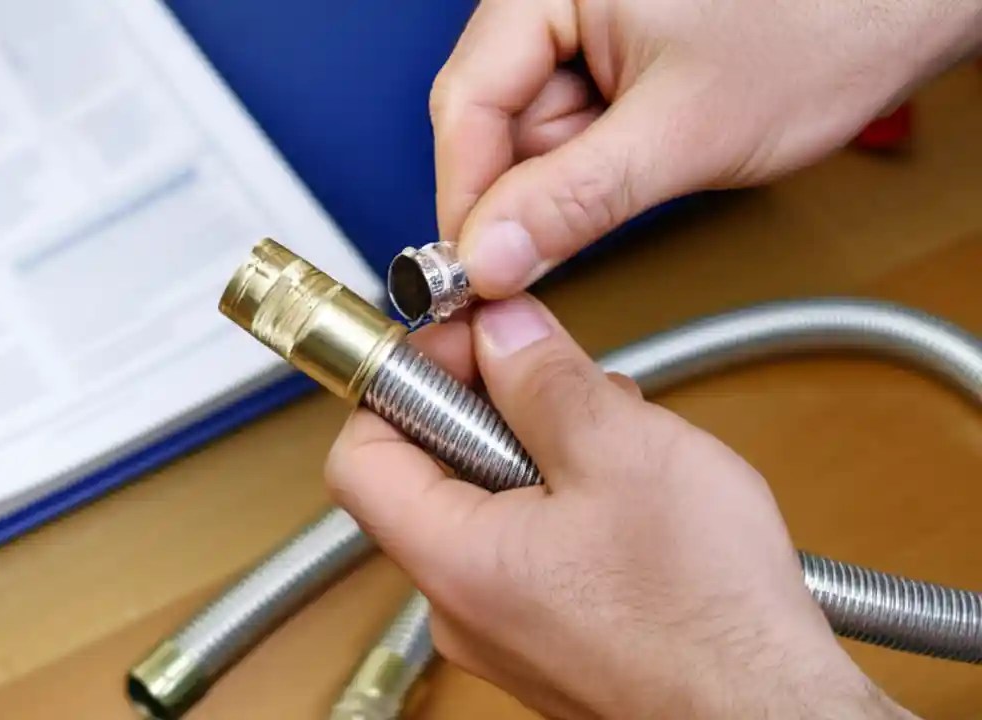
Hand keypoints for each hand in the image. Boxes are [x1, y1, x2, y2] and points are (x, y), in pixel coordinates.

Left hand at [325, 296, 914, 718]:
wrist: (772, 717)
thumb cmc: (710, 619)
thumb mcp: (623, 455)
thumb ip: (543, 380)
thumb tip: (498, 329)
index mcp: (455, 560)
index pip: (360, 453)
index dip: (402, 380)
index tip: (465, 343)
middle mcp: (462, 605)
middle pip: (431, 472)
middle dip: (494, 406)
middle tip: (561, 382)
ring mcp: (504, 625)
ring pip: (491, 504)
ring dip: (546, 451)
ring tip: (619, 442)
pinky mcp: (548, 634)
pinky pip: (530, 545)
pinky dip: (569, 500)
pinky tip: (632, 492)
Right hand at [433, 0, 981, 295]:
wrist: (905, 9)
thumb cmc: (824, 23)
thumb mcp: (682, 131)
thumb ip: (574, 198)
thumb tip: (492, 255)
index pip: (467, 100)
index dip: (465, 192)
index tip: (470, 268)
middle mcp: (558, 2)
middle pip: (491, 119)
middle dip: (519, 195)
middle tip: (534, 265)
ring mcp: (585, 30)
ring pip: (531, 134)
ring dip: (563, 185)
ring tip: (641, 177)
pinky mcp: (614, 59)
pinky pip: (572, 130)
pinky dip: (595, 169)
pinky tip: (643, 167)